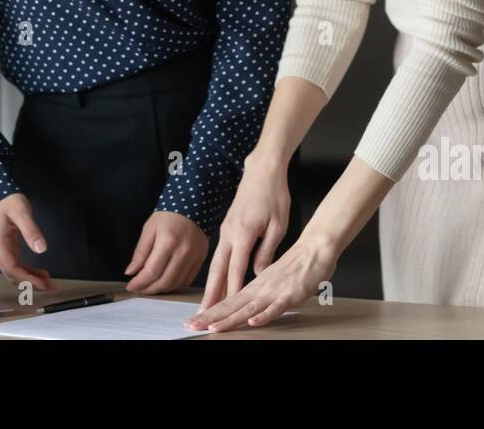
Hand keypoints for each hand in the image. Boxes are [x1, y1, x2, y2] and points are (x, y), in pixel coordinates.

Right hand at [0, 193, 53, 291]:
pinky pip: (17, 264)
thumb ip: (31, 230)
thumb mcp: (22, 212)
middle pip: (12, 274)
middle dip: (30, 282)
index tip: (42, 284)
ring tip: (49, 282)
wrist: (0, 193)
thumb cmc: (9, 201)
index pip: (11, 268)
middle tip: (50, 287)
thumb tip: (42, 249)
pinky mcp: (7, 249)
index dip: (26, 278)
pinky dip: (28, 271)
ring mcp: (1, 251)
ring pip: (15, 271)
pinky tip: (40, 273)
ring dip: (30, 278)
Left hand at [124, 211, 208, 293]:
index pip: (152, 271)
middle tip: (139, 289)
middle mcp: (183, 252)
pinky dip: (175, 285)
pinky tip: (165, 282)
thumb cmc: (168, 216)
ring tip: (150, 287)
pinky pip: (187, 280)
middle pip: (164, 281)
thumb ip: (140, 252)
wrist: (193, 205)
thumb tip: (131, 272)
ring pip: (176, 284)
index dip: (140, 282)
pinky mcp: (201, 259)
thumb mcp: (149, 229)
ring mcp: (195, 257)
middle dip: (149, 289)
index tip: (131, 286)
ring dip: (161, 289)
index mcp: (168, 242)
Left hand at [184, 232, 337, 332]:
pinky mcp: (290, 294)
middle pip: (231, 304)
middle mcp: (260, 288)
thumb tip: (245, 304)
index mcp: (255, 284)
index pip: (227, 300)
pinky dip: (264, 315)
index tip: (193, 320)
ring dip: (231, 319)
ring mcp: (274, 291)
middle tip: (191, 326)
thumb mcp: (272, 279)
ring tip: (214, 328)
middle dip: (210, 317)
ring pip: (248, 307)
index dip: (209, 311)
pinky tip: (253, 322)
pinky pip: (276, 307)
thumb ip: (258, 292)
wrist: (316, 248)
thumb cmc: (296, 264)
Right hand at [199, 152, 290, 309]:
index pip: (236, 269)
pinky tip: (217, 280)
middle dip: (211, 292)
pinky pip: (219, 253)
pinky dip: (216, 270)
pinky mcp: (227, 226)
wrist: (262, 170)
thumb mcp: (278, 224)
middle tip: (204, 313)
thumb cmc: (274, 195)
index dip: (232, 291)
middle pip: (217, 268)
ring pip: (215, 261)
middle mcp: (229, 232)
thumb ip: (267, 250)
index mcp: (243, 233)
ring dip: (211, 283)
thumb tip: (259, 272)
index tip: (229, 309)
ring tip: (207, 303)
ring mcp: (226, 229)